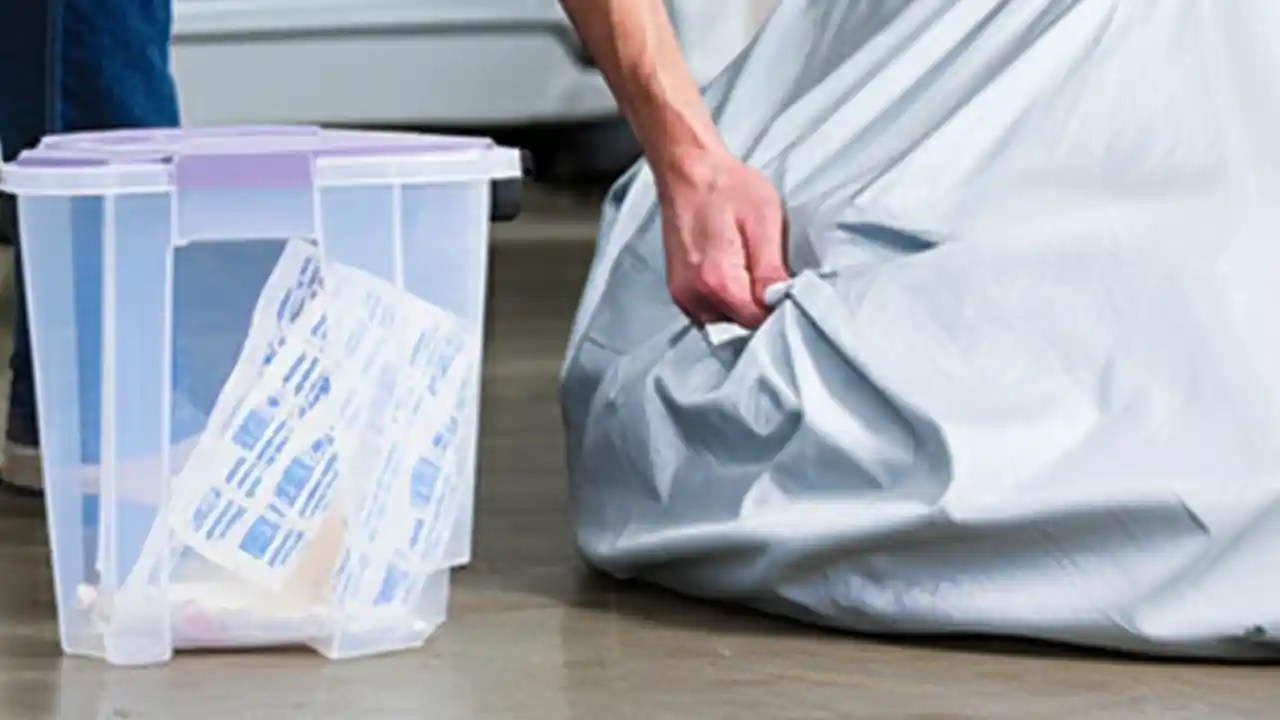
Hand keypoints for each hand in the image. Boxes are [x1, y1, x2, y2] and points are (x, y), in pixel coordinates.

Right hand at [657, 151, 787, 328]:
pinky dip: (725, 302)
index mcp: (717, 280)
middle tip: (771, 276)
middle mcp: (694, 295)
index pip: (757, 321)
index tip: (787, 290)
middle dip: (759, 309)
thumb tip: (780, 304)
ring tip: (750, 271)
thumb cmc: (728, 187)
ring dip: (741, 306)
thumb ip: (770, 268)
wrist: (687, 171)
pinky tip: (735, 275)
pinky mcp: (678, 290)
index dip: (777, 309)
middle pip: (740, 326)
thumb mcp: (763, 219)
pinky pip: (709, 312)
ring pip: (725, 322)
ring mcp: (682, 295)